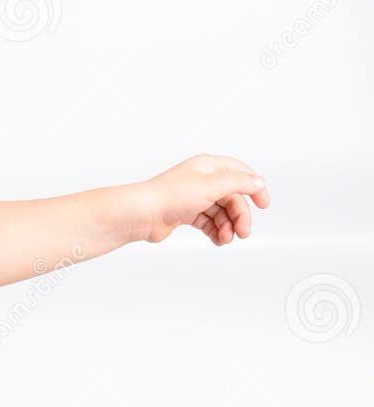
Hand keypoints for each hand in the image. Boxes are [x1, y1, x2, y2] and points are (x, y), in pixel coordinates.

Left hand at [138, 155, 270, 246]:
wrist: (142, 215)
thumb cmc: (170, 196)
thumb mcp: (211, 186)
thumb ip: (238, 184)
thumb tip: (258, 182)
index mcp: (208, 166)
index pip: (240, 173)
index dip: (254, 188)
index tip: (264, 204)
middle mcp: (201, 180)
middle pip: (231, 197)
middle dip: (239, 215)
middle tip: (243, 232)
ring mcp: (193, 198)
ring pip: (220, 212)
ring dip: (227, 226)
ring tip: (226, 238)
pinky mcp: (185, 214)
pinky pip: (208, 222)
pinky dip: (215, 230)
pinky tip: (219, 240)